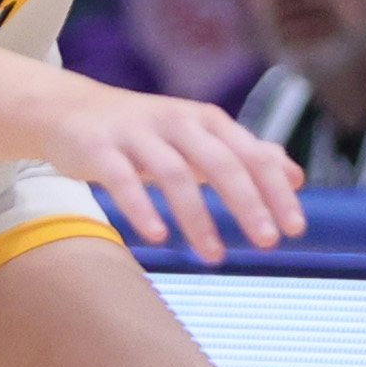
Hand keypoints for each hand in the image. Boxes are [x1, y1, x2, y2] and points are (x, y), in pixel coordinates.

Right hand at [37, 83, 306, 264]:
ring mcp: (136, 133)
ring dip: (198, 217)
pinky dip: (142, 208)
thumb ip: (245, 155)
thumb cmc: (145, 132)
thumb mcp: (198, 138)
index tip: (295, 228)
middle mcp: (176, 120)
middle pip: (220, 161)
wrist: (69, 110)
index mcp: (205, 120)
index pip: (251, 154)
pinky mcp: (99, 148)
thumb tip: (296, 177)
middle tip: (268, 243)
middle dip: (247, 203)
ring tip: (215, 255)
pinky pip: (122, 180)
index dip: (275, 191)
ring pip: (174, 174)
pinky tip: (158, 237)